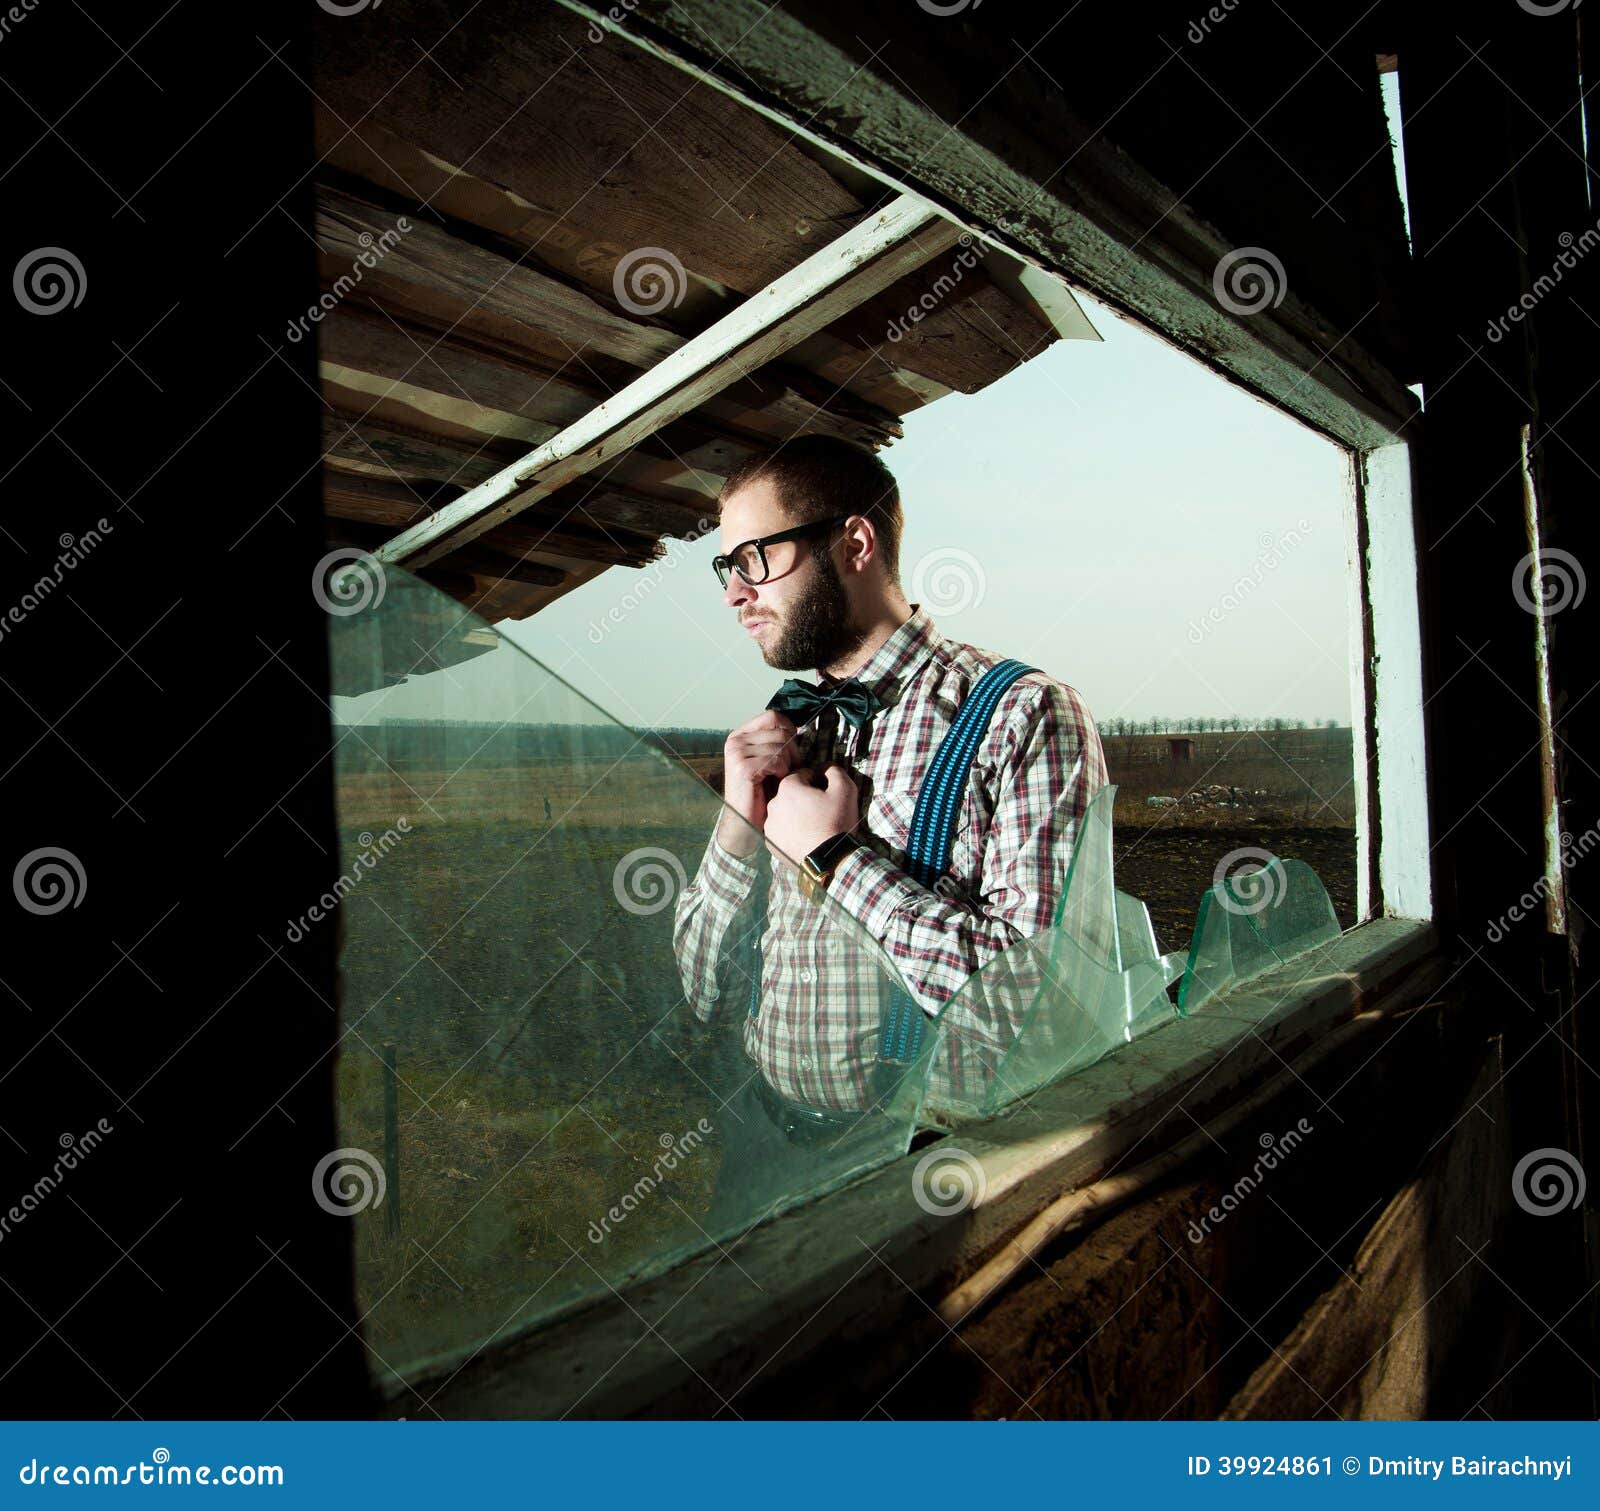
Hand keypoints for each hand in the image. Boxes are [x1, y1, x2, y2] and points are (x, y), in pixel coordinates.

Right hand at [716, 709, 799, 857]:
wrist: (745, 821)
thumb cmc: (761, 792)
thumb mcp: (769, 760)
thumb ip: (779, 742)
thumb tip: (800, 728)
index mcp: (740, 735)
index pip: (773, 716)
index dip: (789, 730)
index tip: (791, 750)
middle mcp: (735, 740)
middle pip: (781, 732)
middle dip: (792, 752)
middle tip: (788, 771)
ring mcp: (737, 752)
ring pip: (781, 747)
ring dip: (788, 765)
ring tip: (780, 779)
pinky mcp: (743, 767)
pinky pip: (777, 761)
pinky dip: (782, 774)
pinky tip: (775, 784)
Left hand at [763, 763, 860, 864]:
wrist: (828, 861)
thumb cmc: (836, 822)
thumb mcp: (845, 789)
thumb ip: (834, 771)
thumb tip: (826, 767)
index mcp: (788, 786)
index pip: (803, 774)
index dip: (818, 781)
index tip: (827, 793)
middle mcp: (773, 803)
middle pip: (791, 793)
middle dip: (805, 797)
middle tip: (822, 810)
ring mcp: (770, 825)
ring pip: (785, 812)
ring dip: (796, 814)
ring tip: (814, 826)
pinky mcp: (770, 843)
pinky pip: (781, 830)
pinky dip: (790, 831)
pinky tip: (805, 837)